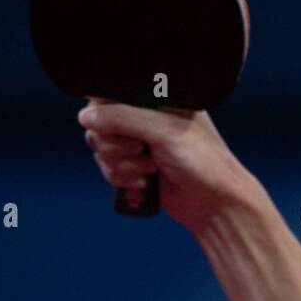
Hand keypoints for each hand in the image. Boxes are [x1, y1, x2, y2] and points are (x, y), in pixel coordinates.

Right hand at [78, 103, 257, 230]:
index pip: (110, 94)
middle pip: (99, 124)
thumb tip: (85, 116)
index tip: (129, 131)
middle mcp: (146, 118)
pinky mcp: (137, 168)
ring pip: (102, 149)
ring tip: (151, 170)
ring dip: (121, 165)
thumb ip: (121, 118)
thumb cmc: (202, 162)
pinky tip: (146, 184)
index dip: (108, 115)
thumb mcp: (162, 131)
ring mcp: (140, 144)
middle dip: (116, 145)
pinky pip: (109, 168)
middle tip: (144, 152)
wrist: (216, 205)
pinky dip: (122, 179)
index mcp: (156, 98)